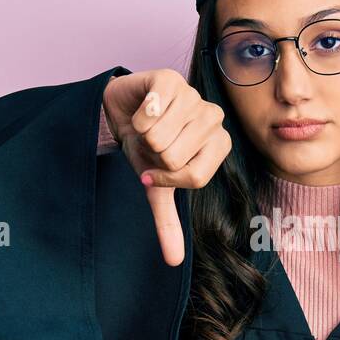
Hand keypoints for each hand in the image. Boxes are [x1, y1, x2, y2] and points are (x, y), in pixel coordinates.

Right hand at [101, 69, 230, 266]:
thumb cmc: (145, 147)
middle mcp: (213, 118)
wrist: (120, 113)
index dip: (167, 178)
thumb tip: (174, 261)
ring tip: (146, 126)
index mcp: (219, 145)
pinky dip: (138, 116)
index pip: (194, 177)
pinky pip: (152, 110)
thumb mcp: (156, 187)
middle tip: (151, 143)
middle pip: (175, 156)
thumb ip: (168, 221)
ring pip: (161, 135)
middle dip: (153, 155)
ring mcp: (194, 96)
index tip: (156, 171)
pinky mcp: (170, 78)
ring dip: (143, 135)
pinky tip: (142, 109)